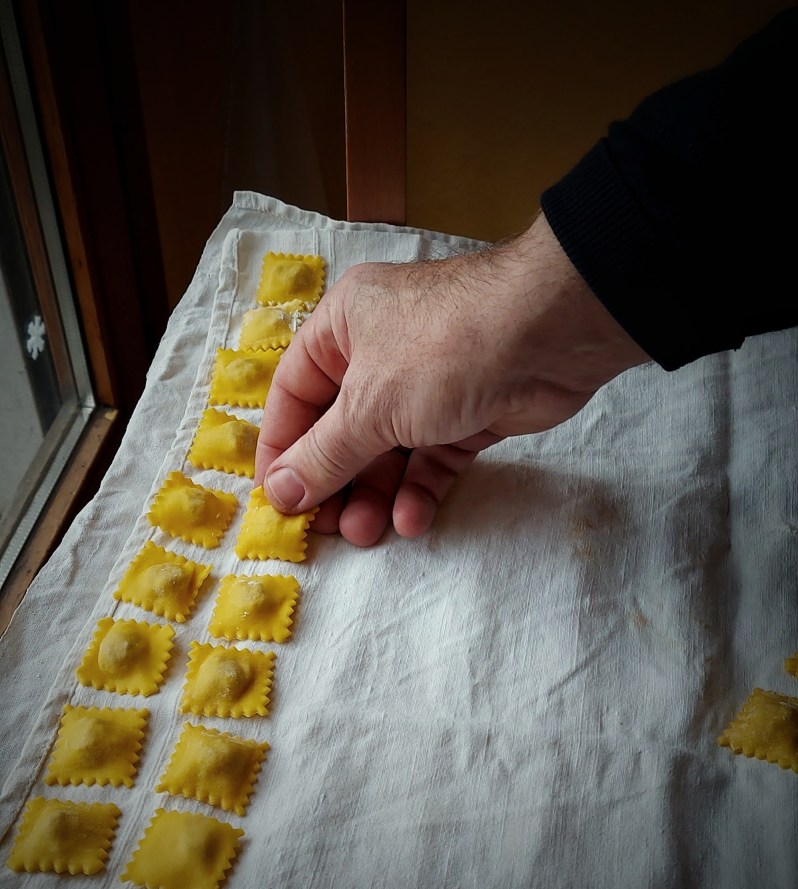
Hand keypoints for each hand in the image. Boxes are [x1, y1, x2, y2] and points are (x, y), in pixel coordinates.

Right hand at [253, 214, 649, 545]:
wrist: (552, 333)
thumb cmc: (443, 350)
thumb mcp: (371, 405)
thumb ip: (323, 456)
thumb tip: (277, 495)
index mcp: (343, 328)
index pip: (295, 393)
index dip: (282, 448)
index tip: (276, 500)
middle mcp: (381, 352)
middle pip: (342, 428)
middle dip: (336, 481)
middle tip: (329, 529)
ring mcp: (427, 385)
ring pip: (388, 450)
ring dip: (376, 493)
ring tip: (369, 533)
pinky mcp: (468, 414)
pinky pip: (431, 457)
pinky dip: (420, 488)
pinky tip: (412, 520)